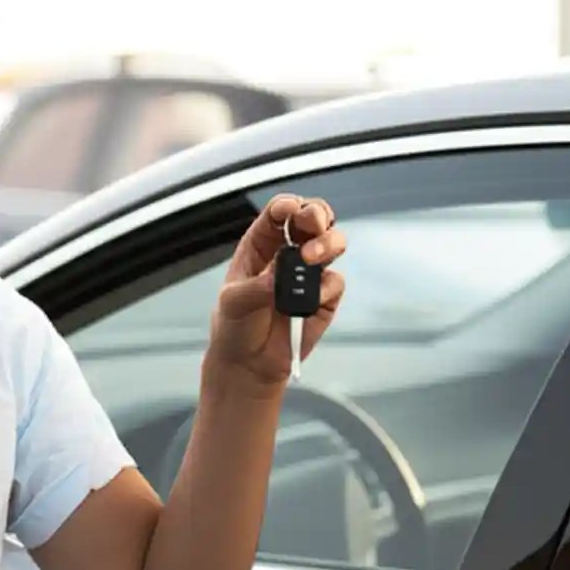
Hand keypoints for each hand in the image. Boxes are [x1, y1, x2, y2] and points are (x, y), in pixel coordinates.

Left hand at [205, 194, 345, 393]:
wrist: (249, 364)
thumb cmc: (235, 326)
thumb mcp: (234, 302)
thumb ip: (257, 286)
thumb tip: (281, 275)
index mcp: (260, 244)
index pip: (277, 214)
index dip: (286, 205)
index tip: (289, 210)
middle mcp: (288, 253)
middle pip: (313, 218)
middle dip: (316, 214)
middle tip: (312, 224)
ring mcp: (309, 273)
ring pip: (332, 242)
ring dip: (327, 243)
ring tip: (311, 258)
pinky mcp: (325, 297)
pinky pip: (336, 281)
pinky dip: (326, 286)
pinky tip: (311, 299)